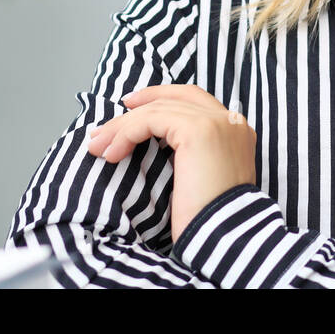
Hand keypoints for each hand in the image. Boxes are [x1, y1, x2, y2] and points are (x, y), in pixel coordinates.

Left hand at [86, 84, 256, 242]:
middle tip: (104, 130)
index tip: (130, 105)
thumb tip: (153, 142)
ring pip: (158, 109)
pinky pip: (151, 120)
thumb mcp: (202, 178)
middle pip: (173, 100)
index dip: (160, 95)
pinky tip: (113, 152)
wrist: (225, 237)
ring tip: (99, 146)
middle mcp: (230, 121)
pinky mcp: (197, 130)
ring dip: (123, 127)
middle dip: (134, 111)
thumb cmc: (210, 220)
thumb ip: (191, 154)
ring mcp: (216, 122)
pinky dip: (127, 133)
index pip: (193, 98)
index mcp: (235, 130)